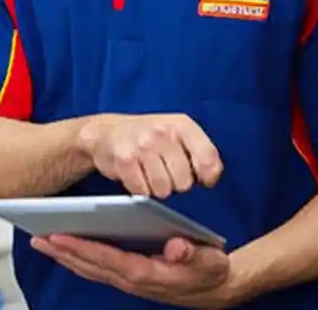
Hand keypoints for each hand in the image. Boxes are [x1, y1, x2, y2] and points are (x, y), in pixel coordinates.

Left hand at [32, 235, 242, 308]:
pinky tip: (65, 247)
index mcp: (148, 273)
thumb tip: (175, 247)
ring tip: (41, 240)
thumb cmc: (210, 269)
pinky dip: (78, 258)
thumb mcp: (209, 260)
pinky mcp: (129, 277)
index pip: (108, 260)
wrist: (217, 289)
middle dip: (63, 252)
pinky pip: (97, 268)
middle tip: (37, 237)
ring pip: (90, 269)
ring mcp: (129, 281)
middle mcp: (133, 280)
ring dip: (65, 256)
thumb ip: (192, 253)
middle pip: (91, 266)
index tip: (60, 236)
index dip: (83, 249)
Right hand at [77, 114, 222, 197]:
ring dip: (156, 189)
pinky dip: (140, 190)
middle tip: (165, 172)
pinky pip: (142, 191)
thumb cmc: (148, 136)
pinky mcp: (125, 160)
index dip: (207, 176)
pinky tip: (136, 176)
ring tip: (149, 174)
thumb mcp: (177, 134)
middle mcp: (163, 133)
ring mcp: (143, 145)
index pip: (208, 158)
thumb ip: (200, 152)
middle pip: (184, 181)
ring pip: (163, 190)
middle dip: (176, 183)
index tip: (202, 180)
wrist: (106, 132)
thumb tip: (211, 179)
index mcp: (182, 125)